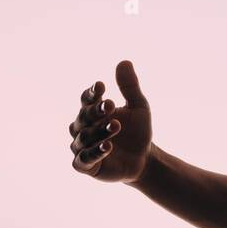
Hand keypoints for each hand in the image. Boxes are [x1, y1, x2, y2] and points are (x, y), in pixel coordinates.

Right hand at [68, 60, 153, 182]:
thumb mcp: (139, 108)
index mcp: (93, 111)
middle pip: (83, 117)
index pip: (86, 99)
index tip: (102, 86)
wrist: (145, 159)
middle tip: (111, 105)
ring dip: (99, 131)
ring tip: (117, 125)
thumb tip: (124, 61)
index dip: (92, 92)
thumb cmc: (138, 131)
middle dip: (96, 111)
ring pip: (84, 137)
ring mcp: (82, 147)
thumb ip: (130, 87)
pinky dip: (94, 153)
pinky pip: (84, 159)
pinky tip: (108, 146)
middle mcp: (83, 128)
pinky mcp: (85, 166)